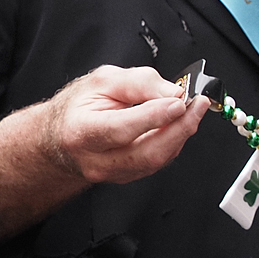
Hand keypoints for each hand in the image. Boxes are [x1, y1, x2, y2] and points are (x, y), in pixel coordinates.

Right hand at [34, 65, 208, 186]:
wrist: (61, 136)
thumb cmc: (79, 107)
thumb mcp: (103, 80)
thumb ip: (139, 82)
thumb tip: (173, 93)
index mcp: (81, 132)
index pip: (122, 129)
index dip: (154, 116)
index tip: (179, 102)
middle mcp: (96, 160)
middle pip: (147, 153)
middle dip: (180, 128)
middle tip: (197, 105)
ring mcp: (112, 173)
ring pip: (156, 160)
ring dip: (181, 135)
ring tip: (193, 110)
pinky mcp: (128, 177)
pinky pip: (158, 162)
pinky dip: (173, 142)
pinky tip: (178, 124)